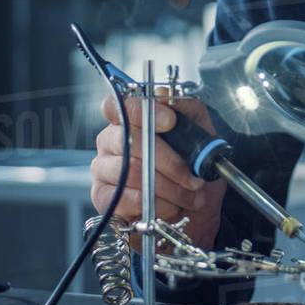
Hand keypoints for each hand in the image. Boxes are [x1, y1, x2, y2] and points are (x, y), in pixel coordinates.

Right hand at [90, 91, 226, 252]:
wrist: (196, 206)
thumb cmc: (193, 167)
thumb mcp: (201, 133)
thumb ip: (187, 110)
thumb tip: (169, 97)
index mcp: (129, 120)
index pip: (116, 105)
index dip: (140, 111)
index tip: (170, 121)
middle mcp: (111, 141)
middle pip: (128, 141)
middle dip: (169, 161)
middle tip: (192, 176)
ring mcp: (103, 169)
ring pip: (130, 171)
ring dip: (168, 187)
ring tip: (188, 195)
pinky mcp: (103, 197)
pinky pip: (123, 198)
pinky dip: (154, 204)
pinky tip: (170, 206)